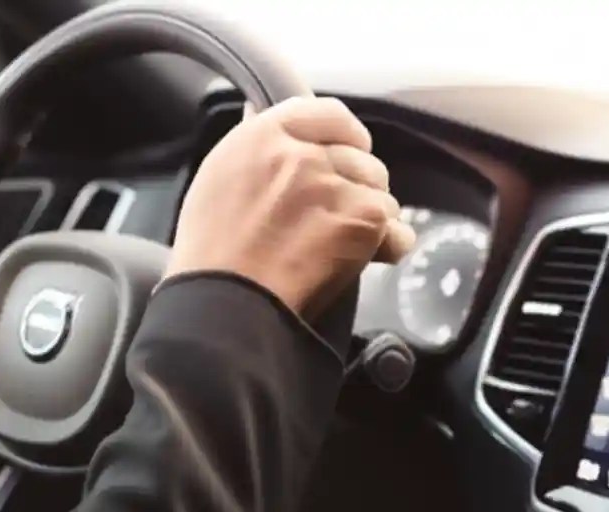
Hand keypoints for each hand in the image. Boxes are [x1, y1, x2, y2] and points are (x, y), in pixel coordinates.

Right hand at [166, 97, 414, 319]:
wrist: (227, 300)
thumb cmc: (213, 254)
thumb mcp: (218, 179)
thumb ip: (251, 146)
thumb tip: (260, 115)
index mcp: (264, 135)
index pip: (328, 114)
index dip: (346, 135)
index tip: (349, 151)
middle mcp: (303, 153)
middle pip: (360, 157)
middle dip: (358, 184)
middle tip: (338, 216)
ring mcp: (335, 185)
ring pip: (379, 193)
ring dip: (370, 217)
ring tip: (343, 244)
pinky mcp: (362, 218)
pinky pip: (395, 228)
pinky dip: (389, 246)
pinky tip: (370, 259)